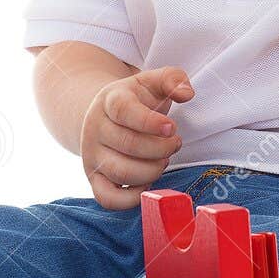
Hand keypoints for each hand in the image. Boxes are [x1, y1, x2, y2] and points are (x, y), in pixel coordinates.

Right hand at [80, 65, 194, 209]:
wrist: (104, 116)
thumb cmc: (136, 100)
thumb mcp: (152, 81)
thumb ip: (173, 78)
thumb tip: (186, 93)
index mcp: (110, 101)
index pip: (125, 112)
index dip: (151, 122)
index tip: (172, 128)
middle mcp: (95, 128)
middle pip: (129, 145)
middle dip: (162, 148)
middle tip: (175, 144)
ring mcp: (92, 156)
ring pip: (121, 173)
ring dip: (152, 171)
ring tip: (163, 160)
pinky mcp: (94, 179)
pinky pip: (107, 198)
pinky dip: (130, 199)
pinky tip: (147, 184)